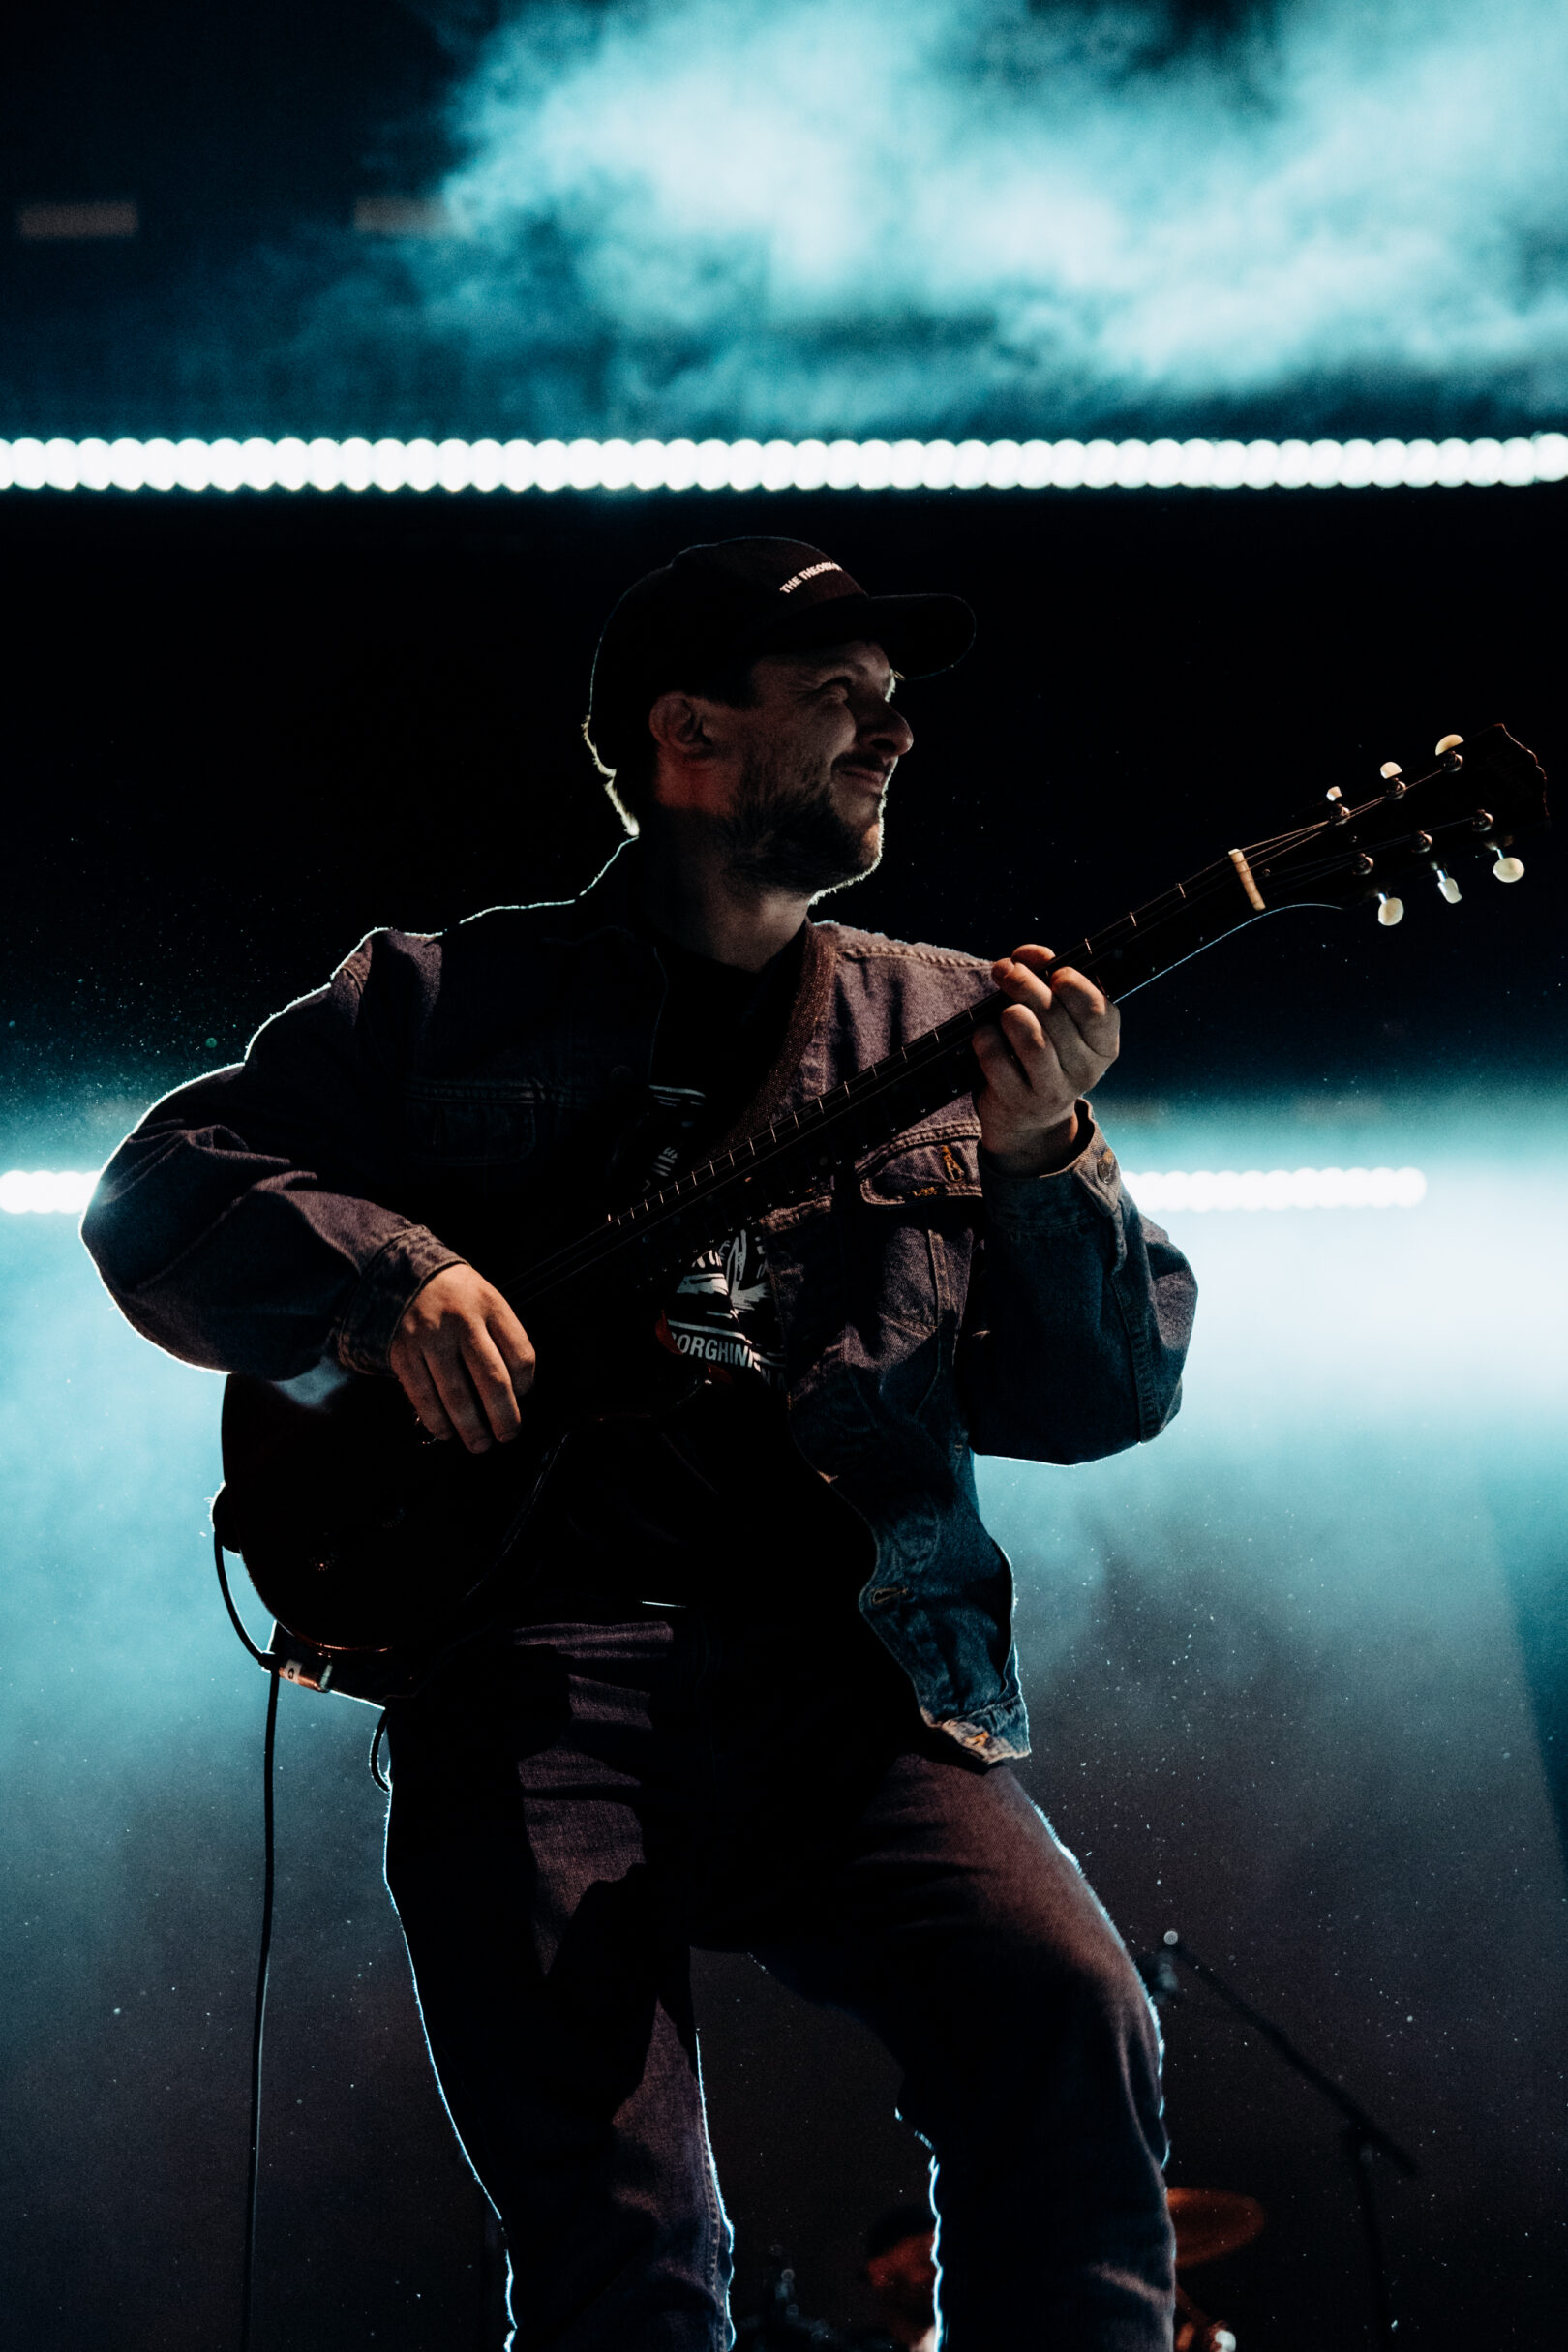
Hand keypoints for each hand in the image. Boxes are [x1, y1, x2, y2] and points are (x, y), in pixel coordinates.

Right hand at [389, 1262, 535, 1452]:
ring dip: (471, 1427)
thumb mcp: (487, 1302)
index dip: (526, 1385)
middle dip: (504, 1417)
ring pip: (456, 1394)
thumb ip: (502, 1339)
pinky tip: (446, 1431)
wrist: (402, 1275)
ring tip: (480, 1443)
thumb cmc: (455, 1299)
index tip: (522, 1397)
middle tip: (508, 1435)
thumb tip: (515, 1393)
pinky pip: (423, 1395)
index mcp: (490, 1306)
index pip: (520, 1354)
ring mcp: (430, 1337)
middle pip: (492, 1379)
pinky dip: (437, 1420)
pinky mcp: (404, 1353)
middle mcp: (461, 1321)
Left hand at [973, 944, 1118, 1175]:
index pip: (1097, 1008)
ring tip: (1003, 1010)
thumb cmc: (1044, 1048)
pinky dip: (985, 1037)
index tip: (1053, 972)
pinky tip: (985, 1034)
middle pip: (1055, 1015)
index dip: (1072, 981)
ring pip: (1031, 1038)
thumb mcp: (1057, 1015)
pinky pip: (996, 1058)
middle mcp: (1085, 1070)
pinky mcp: (1017, 1101)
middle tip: (1005, 971)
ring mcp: (1052, 1089)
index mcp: (1104, 1045)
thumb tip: (1030, 954)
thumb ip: (1047, 976)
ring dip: (1010, 1012)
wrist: (1028, 1116)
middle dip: (1024, 983)